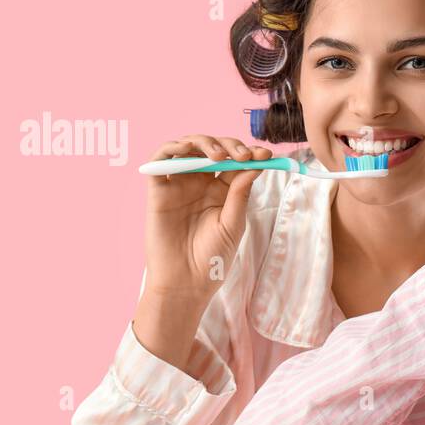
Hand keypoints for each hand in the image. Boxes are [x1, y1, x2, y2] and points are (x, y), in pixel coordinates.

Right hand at [142, 134, 269, 300]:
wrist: (185, 282)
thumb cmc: (212, 259)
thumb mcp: (233, 224)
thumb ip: (240, 194)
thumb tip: (254, 165)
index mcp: (221, 192)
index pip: (236, 163)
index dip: (251, 154)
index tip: (266, 155)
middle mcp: (200, 183)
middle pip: (214, 150)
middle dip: (231, 146)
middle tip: (244, 155)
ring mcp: (179, 184)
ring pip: (189, 148)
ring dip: (205, 142)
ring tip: (220, 155)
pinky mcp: (158, 189)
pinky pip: (161, 159)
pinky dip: (173, 147)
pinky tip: (189, 149)